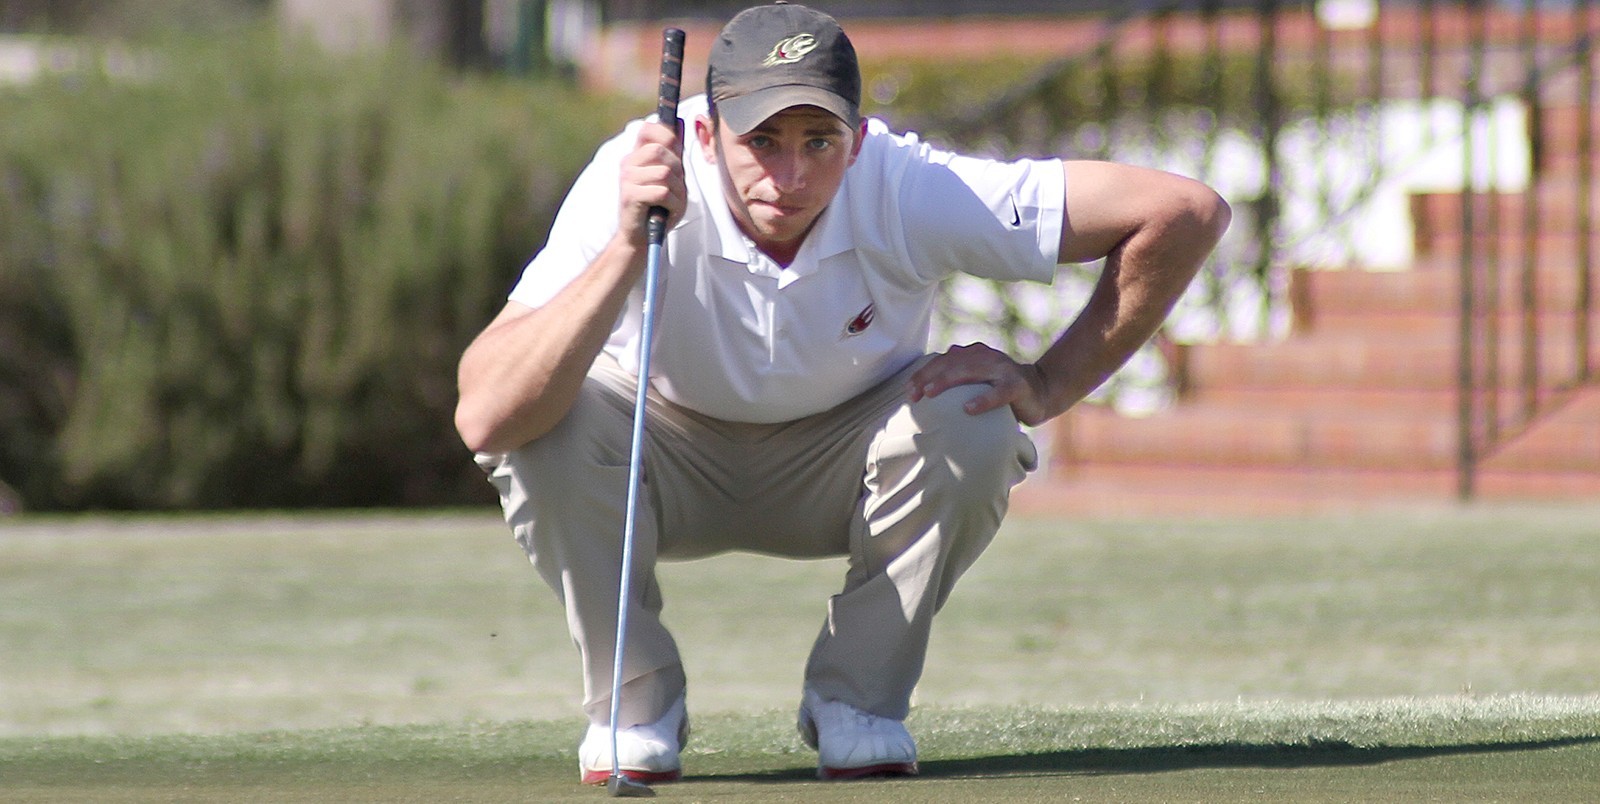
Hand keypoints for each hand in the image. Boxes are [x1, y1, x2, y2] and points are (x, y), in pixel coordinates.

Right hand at [617, 119, 685, 247]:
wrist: (640, 238)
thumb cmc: (657, 208)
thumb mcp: (669, 179)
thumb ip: (673, 154)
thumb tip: (679, 124)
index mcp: (636, 156)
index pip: (649, 129)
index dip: (667, 136)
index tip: (676, 153)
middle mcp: (628, 164)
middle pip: (662, 150)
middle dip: (678, 169)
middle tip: (675, 187)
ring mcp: (627, 179)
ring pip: (666, 172)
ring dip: (678, 190)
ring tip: (671, 202)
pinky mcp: (630, 196)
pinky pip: (662, 192)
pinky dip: (673, 204)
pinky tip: (667, 211)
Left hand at [907, 343, 1052, 425]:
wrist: (1042, 391)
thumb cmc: (1001, 390)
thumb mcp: (977, 382)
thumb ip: (957, 380)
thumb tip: (923, 394)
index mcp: (974, 354)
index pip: (943, 360)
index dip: (924, 373)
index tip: (908, 391)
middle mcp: (986, 357)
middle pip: (952, 363)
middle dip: (929, 377)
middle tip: (913, 394)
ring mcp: (1003, 369)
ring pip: (971, 372)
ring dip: (947, 381)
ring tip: (930, 393)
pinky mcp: (1018, 385)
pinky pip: (999, 393)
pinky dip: (983, 400)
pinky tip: (968, 409)